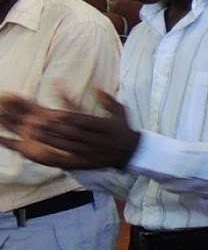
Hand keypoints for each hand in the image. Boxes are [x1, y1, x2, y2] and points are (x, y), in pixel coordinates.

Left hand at [0, 89, 139, 169]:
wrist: (132, 153)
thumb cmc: (123, 129)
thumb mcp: (120, 112)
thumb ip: (108, 100)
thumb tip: (96, 86)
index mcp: (103, 127)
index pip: (83, 121)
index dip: (67, 118)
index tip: (52, 112)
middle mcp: (95, 140)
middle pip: (71, 134)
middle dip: (53, 129)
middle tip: (35, 122)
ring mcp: (89, 152)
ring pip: (67, 146)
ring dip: (49, 140)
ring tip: (33, 134)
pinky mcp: (85, 162)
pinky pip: (68, 160)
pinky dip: (55, 157)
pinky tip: (42, 154)